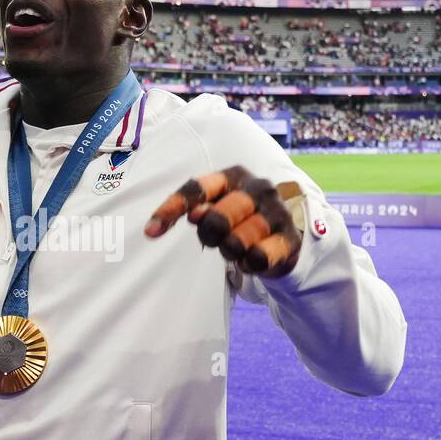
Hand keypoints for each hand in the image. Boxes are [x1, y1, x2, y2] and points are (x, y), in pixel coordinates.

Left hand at [145, 166, 302, 278]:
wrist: (284, 233)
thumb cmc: (239, 219)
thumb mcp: (215, 207)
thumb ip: (197, 207)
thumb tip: (193, 214)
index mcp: (233, 175)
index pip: (197, 188)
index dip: (172, 209)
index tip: (151, 232)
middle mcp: (258, 187)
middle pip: (216, 218)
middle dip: (208, 236)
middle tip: (215, 240)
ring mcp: (276, 211)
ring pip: (236, 242)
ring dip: (229, 251)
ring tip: (235, 249)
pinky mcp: (289, 237)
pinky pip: (258, 258)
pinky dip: (248, 264)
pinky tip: (251, 260)